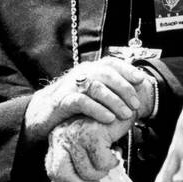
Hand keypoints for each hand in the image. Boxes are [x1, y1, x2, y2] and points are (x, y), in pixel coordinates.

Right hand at [23, 57, 154, 143]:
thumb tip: (133, 93)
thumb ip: (106, 89)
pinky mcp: (62, 101)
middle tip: (135, 104)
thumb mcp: (90, 94)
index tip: (140, 80)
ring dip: (114, 101)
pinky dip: (97, 109)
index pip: (110, 63)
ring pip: (96, 87)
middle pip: (105, 74)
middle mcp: (80, 74)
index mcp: (89, 70)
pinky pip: (82, 101)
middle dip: (124, 88)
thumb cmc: (70, 105)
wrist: (41, 114)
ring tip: (125, 114)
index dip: (127, 69)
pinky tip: (108, 118)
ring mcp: (70, 86)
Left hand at [45, 116, 129, 181]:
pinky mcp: (93, 134)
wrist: (121, 105)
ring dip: (103, 171)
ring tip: (108, 158)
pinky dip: (113, 161)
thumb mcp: (84, 144)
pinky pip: (103, 164)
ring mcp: (76, 134)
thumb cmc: (103, 127)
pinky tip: (114, 151)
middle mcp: (62, 135)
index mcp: (57, 139)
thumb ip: (76, 161)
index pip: (53, 170)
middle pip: (62, 174)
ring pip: (87, 172)